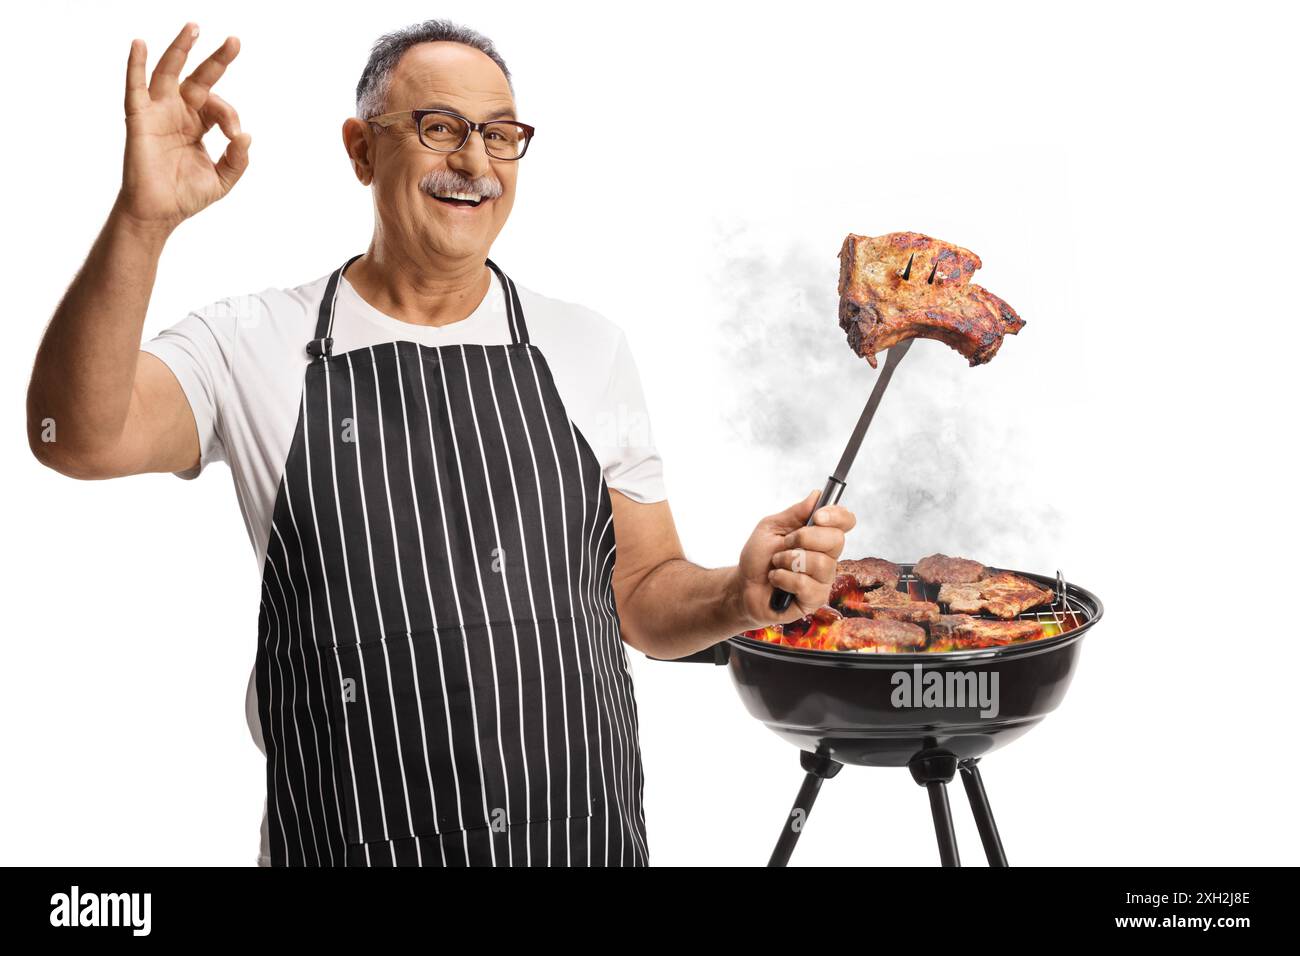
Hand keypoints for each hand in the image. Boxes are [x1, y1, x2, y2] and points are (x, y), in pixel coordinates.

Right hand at [117, 22, 250, 235]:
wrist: (160, 213)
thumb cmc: (186, 196)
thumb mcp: (223, 179)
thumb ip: (238, 159)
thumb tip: (247, 136)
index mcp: (198, 124)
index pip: (219, 107)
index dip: (231, 117)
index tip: (235, 138)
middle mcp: (178, 112)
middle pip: (198, 78)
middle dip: (216, 60)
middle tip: (235, 41)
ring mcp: (158, 113)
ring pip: (169, 73)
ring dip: (180, 49)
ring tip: (193, 28)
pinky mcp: (139, 119)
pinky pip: (135, 88)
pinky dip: (135, 66)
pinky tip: (140, 45)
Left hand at [734, 490, 856, 626]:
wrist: (742, 586)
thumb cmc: (758, 558)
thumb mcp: (771, 527)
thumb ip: (795, 512)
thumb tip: (817, 495)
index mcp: (819, 536)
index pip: (845, 522)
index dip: (837, 516)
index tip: (818, 516)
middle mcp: (827, 556)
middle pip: (836, 540)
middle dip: (804, 538)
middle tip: (785, 544)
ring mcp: (823, 579)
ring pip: (820, 563)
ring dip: (789, 560)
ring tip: (776, 564)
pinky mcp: (815, 599)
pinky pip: (806, 585)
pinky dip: (783, 578)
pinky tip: (776, 579)